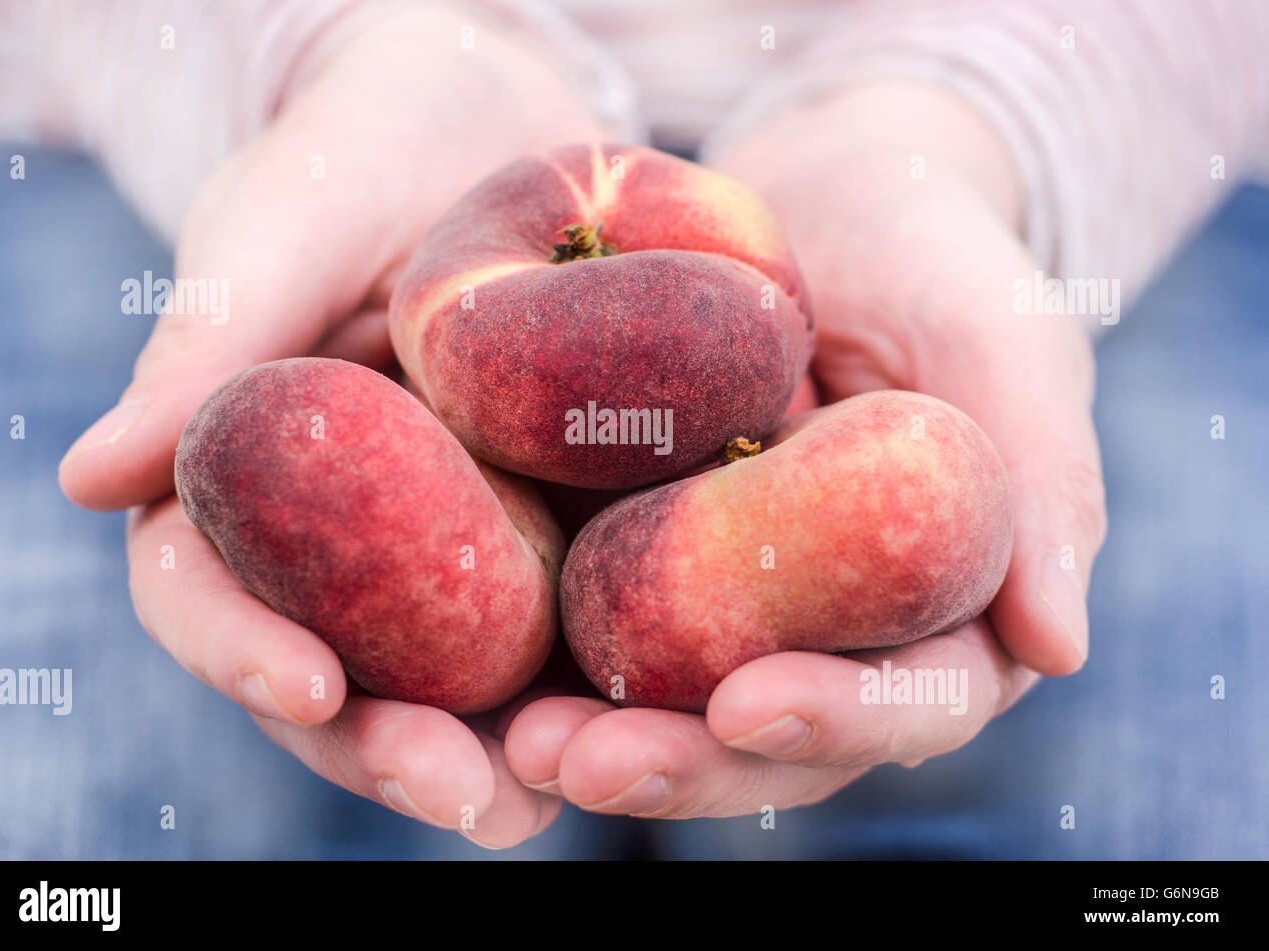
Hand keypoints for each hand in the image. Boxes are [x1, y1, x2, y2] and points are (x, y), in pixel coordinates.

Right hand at [62, 5, 606, 847]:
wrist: (481, 120)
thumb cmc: (353, 157)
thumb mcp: (281, 232)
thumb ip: (204, 346)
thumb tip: (86, 479)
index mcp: (241, 485)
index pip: (211, 598)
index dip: (244, 655)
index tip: (310, 692)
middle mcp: (340, 540)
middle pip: (345, 678)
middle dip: (397, 748)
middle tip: (478, 800)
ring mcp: (445, 544)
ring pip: (458, 678)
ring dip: (509, 748)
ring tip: (574, 788)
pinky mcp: (546, 528)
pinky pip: (569, 613)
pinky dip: (603, 670)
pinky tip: (659, 703)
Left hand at [503, 81, 1104, 818]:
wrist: (826, 198)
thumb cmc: (937, 260)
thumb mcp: (1002, 340)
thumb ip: (1045, 480)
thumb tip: (1058, 646)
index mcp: (944, 608)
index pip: (910, 699)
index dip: (838, 718)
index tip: (748, 704)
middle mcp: (833, 629)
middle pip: (770, 734)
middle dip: (684, 762)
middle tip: (584, 764)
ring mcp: (736, 605)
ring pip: (674, 704)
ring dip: (598, 739)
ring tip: (521, 745)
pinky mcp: (648, 559)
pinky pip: (599, 621)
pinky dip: (545, 654)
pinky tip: (478, 667)